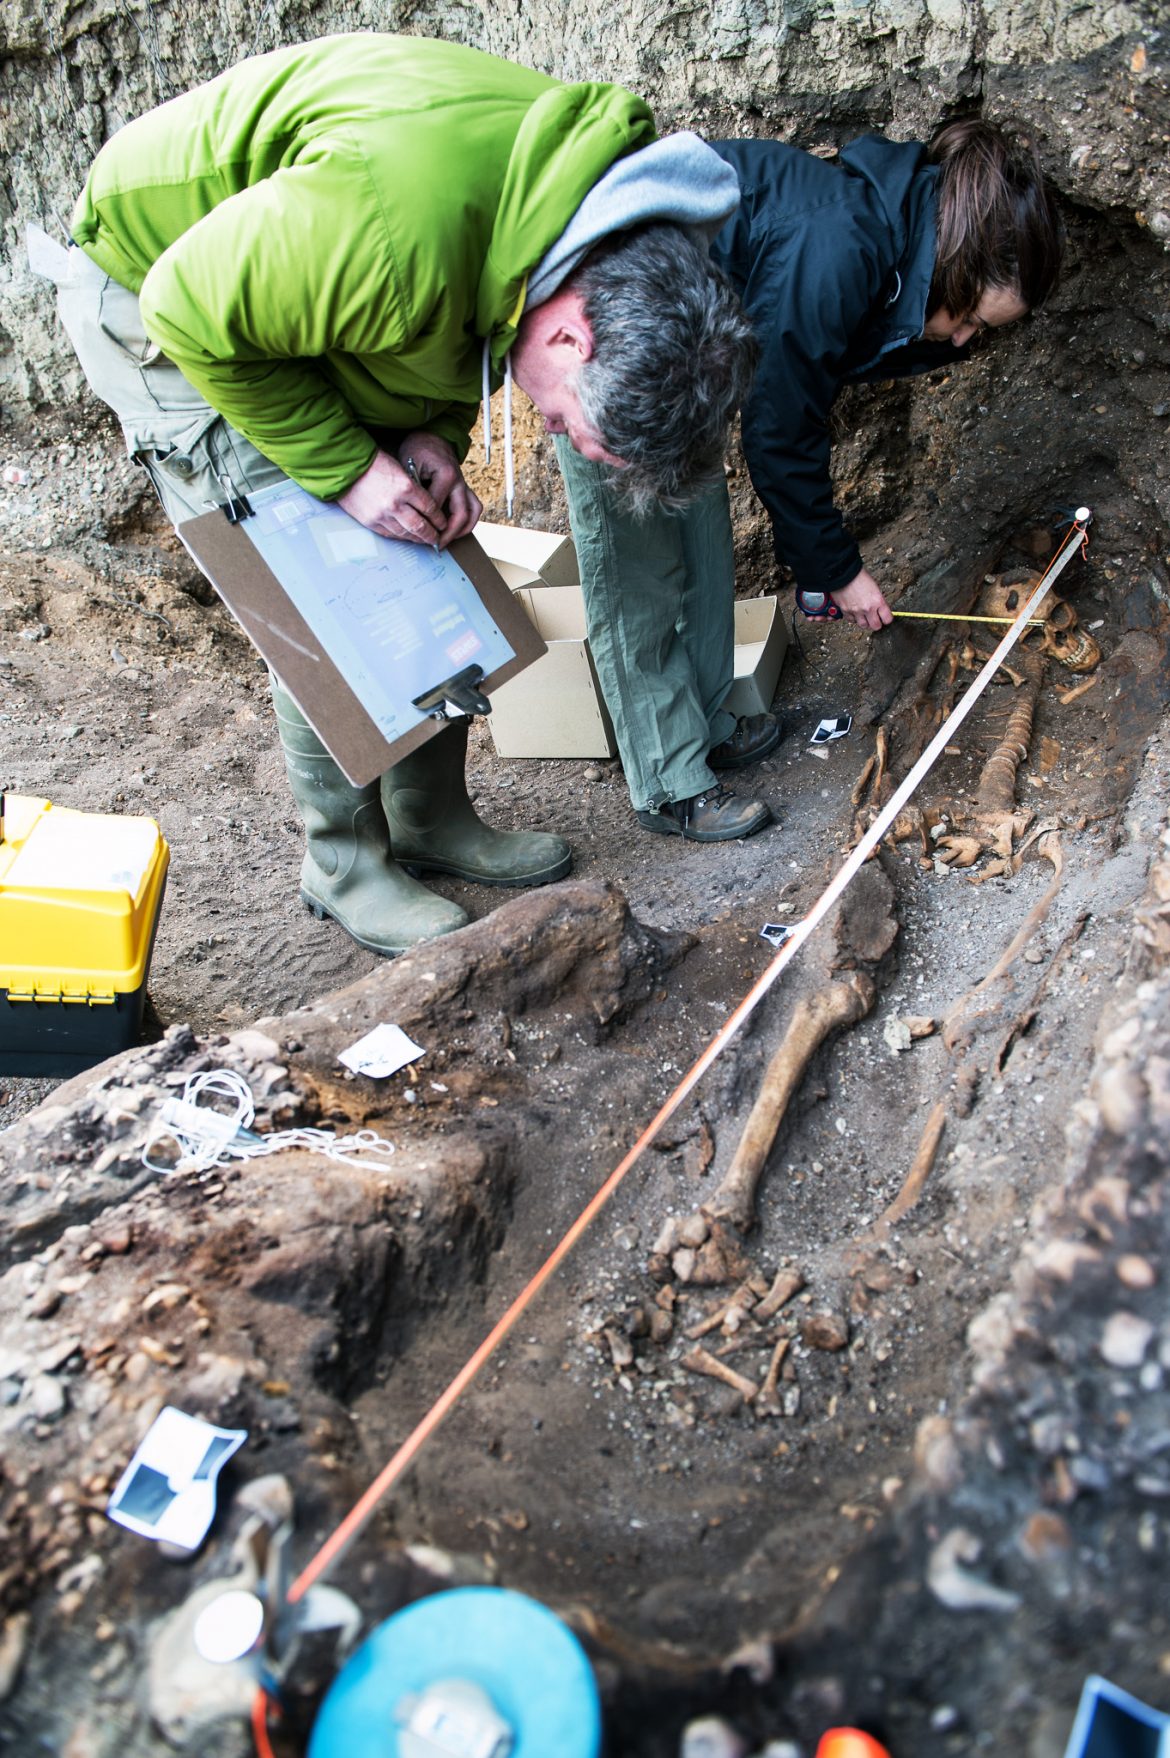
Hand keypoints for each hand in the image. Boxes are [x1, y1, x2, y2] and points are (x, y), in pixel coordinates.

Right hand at [336, 448, 444, 544]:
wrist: (346, 467)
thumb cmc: (373, 463)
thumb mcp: (400, 469)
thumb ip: (412, 488)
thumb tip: (426, 507)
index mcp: (406, 487)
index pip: (430, 508)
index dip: (439, 519)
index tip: (443, 523)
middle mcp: (396, 504)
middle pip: (421, 526)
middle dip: (432, 535)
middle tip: (437, 538)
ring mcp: (382, 515)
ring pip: (406, 534)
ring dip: (417, 539)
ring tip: (424, 540)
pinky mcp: (371, 522)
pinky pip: (390, 534)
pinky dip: (401, 537)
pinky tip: (407, 537)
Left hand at [398, 431, 481, 545]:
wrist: (429, 439)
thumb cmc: (417, 452)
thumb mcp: (409, 466)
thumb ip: (413, 488)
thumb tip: (414, 514)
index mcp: (446, 475)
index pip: (436, 507)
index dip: (427, 522)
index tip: (417, 531)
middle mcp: (459, 481)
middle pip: (460, 514)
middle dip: (449, 533)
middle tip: (437, 544)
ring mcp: (464, 485)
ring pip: (473, 512)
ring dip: (463, 529)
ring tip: (449, 540)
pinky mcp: (465, 489)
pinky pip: (474, 507)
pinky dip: (468, 521)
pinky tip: (456, 530)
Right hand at [830, 567, 892, 630]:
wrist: (844, 574)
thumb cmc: (859, 577)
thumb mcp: (875, 587)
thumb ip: (878, 600)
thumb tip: (879, 608)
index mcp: (878, 601)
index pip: (887, 619)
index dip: (886, 619)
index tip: (885, 617)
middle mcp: (868, 608)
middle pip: (876, 626)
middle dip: (876, 623)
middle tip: (875, 619)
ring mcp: (856, 611)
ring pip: (863, 625)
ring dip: (865, 622)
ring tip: (864, 616)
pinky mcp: (846, 611)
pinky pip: (851, 620)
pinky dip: (853, 618)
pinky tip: (854, 612)